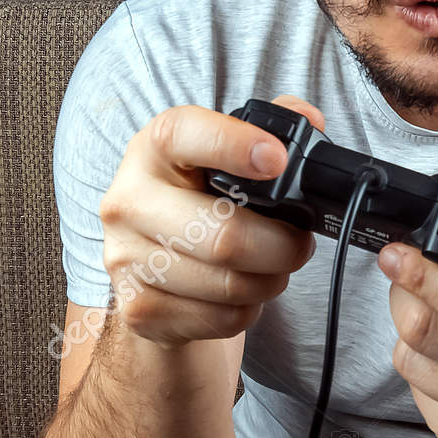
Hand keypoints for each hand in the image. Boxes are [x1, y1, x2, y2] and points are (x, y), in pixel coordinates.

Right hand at [98, 94, 321, 345]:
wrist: (148, 264)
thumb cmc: (196, 199)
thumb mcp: (223, 154)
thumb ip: (270, 125)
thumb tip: (311, 120)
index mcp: (154, 149)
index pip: (186, 134)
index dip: (235, 145)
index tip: (278, 160)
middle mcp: (130, 200)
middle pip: (223, 235)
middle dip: (282, 245)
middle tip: (300, 243)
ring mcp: (126, 257)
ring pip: (228, 283)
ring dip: (271, 279)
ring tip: (275, 266)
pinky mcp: (139, 307)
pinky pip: (220, 317)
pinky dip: (249, 308)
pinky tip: (244, 291)